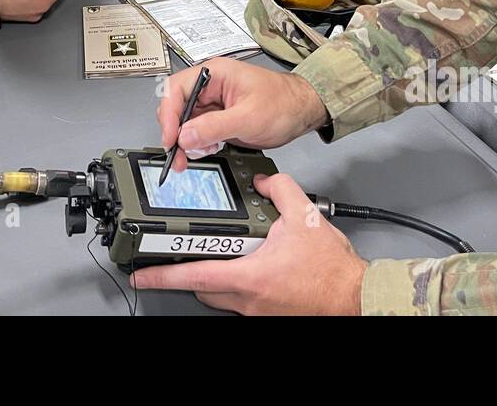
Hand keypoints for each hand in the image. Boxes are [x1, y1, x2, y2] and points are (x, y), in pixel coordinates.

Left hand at [131, 173, 366, 314]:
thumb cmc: (331, 270)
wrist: (355, 297)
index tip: (140, 273)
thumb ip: (278, 190)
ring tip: (219, 256)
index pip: (193, 275)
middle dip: (187, 272)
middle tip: (177, 256)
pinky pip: (240, 301)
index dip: (162, 274)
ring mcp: (257, 312)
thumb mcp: (304, 216)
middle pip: (201, 288)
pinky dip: (237, 284)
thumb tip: (262, 180)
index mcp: (249, 277)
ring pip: (220, 297)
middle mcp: (248, 300)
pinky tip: (251, 266)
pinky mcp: (268, 315)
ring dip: (214, 278)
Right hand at [156, 57, 327, 174]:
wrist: (302, 111)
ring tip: (200, 151)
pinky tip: (209, 148)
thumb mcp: (248, 117)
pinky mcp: (218, 116)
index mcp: (215, 73)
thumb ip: (214, 126)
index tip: (171, 138)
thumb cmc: (283, 103)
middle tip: (179, 154)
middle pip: (177, 106)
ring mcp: (213, 101)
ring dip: (187, 140)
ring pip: (185, 121)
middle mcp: (210, 85)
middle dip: (176, 132)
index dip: (169, 114)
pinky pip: (198, 129)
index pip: (176, 88)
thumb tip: (185, 135)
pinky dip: (198, 143)